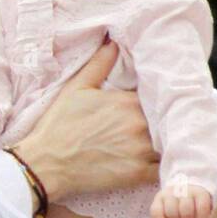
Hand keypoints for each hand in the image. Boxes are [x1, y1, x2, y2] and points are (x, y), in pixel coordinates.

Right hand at [12, 42, 158, 203]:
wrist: (45, 164)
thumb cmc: (58, 126)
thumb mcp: (76, 88)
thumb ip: (99, 64)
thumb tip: (114, 43)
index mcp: (128, 101)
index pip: (158, 97)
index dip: (158, 101)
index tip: (154, 105)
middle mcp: (139, 123)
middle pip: (167, 120)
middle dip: (164, 122)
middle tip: (161, 126)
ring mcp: (141, 150)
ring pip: (170, 144)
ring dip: (168, 144)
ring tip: (164, 145)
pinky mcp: (138, 174)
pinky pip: (165, 169)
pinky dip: (167, 166)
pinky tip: (162, 164)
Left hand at [149, 181, 212, 217]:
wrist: (192, 186)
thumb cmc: (176, 203)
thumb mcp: (165, 212)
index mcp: (161, 197)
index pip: (156, 211)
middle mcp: (173, 192)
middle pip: (171, 212)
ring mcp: (187, 190)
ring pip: (186, 210)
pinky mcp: (201, 193)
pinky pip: (201, 209)